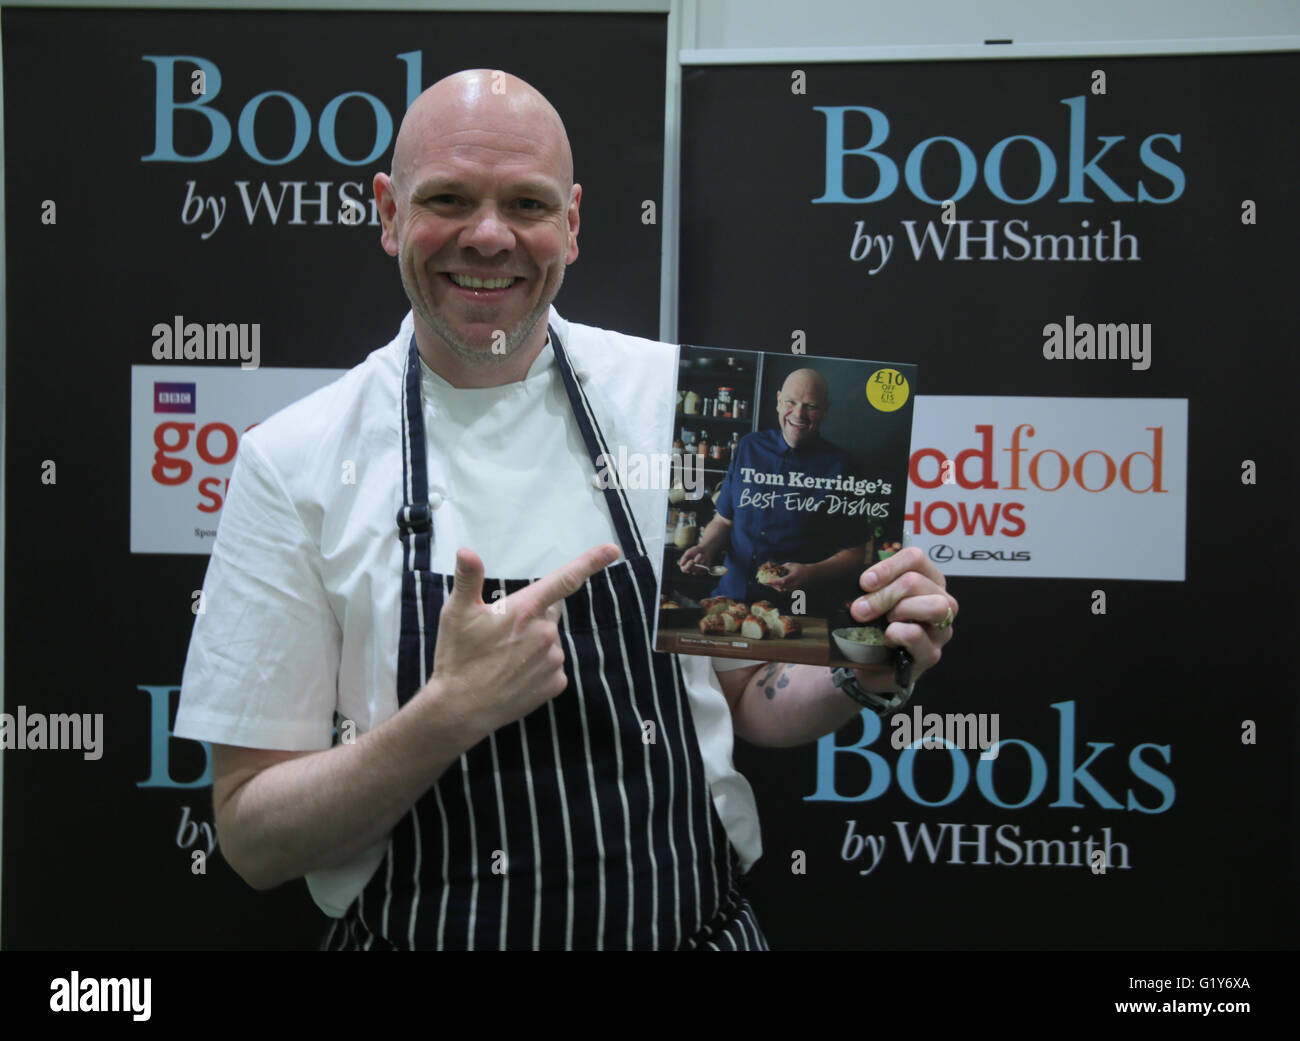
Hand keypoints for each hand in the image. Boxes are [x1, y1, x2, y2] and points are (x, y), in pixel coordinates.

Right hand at [425, 543, 620, 737]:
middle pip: (549, 612)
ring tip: (503, 658)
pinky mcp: (556, 684)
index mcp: (525, 610)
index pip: (564, 580)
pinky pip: (552, 666)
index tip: (613, 549)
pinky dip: (538, 667)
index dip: (591, 562)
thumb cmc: (457, 656)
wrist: (460, 709)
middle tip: (502, 632)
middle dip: (532, 615)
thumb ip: (468, 578)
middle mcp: (546, 633)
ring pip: (550, 641)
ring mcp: (553, 660)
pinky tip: (514, 674)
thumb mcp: (455, 612)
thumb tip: (466, 551)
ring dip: (534, 643)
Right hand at [678, 544, 711, 572]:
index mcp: (684, 566)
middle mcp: (690, 570)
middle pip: (692, 570)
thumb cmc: (694, 551)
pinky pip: (704, 570)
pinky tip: (704, 558)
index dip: (688, 566)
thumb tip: (681, 564)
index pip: (684, 569)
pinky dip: (704, 563)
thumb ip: (685, 557)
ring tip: (701, 554)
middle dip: (697, 562)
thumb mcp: (689, 552)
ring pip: (699, 570)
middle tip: (700, 554)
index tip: (692, 561)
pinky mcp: (703, 571)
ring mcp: (696, 572)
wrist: (703, 550)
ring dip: (701, 561)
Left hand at [766, 561, 808, 591]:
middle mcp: (794, 585)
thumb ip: (781, 567)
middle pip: (780, 587)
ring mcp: (794, 589)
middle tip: (763, 582)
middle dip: (770, 585)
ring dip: (773, 586)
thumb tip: (772, 568)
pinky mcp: (794, 592)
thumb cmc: (800, 568)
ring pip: (781, 590)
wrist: (811, 575)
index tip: (766, 580)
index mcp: (794, 577)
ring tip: (767, 583)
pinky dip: (778, 587)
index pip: (783, 581)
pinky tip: (773, 584)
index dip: (774, 581)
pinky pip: (784, 591)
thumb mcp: (791, 565)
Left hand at [848, 547, 956, 693]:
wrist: (870, 664)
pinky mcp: (931, 653)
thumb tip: (856, 576)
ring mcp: (940, 629)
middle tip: (860, 609)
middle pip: (917, 581)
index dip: (888, 566)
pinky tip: (886, 639)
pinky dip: (895, 634)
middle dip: (884, 594)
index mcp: (927, 580)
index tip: (865, 582)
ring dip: (899, 610)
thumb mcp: (872, 599)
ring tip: (883, 620)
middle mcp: (941, 601)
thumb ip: (871, 584)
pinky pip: (916, 634)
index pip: (916, 558)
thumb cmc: (875, 626)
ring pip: (934, 606)